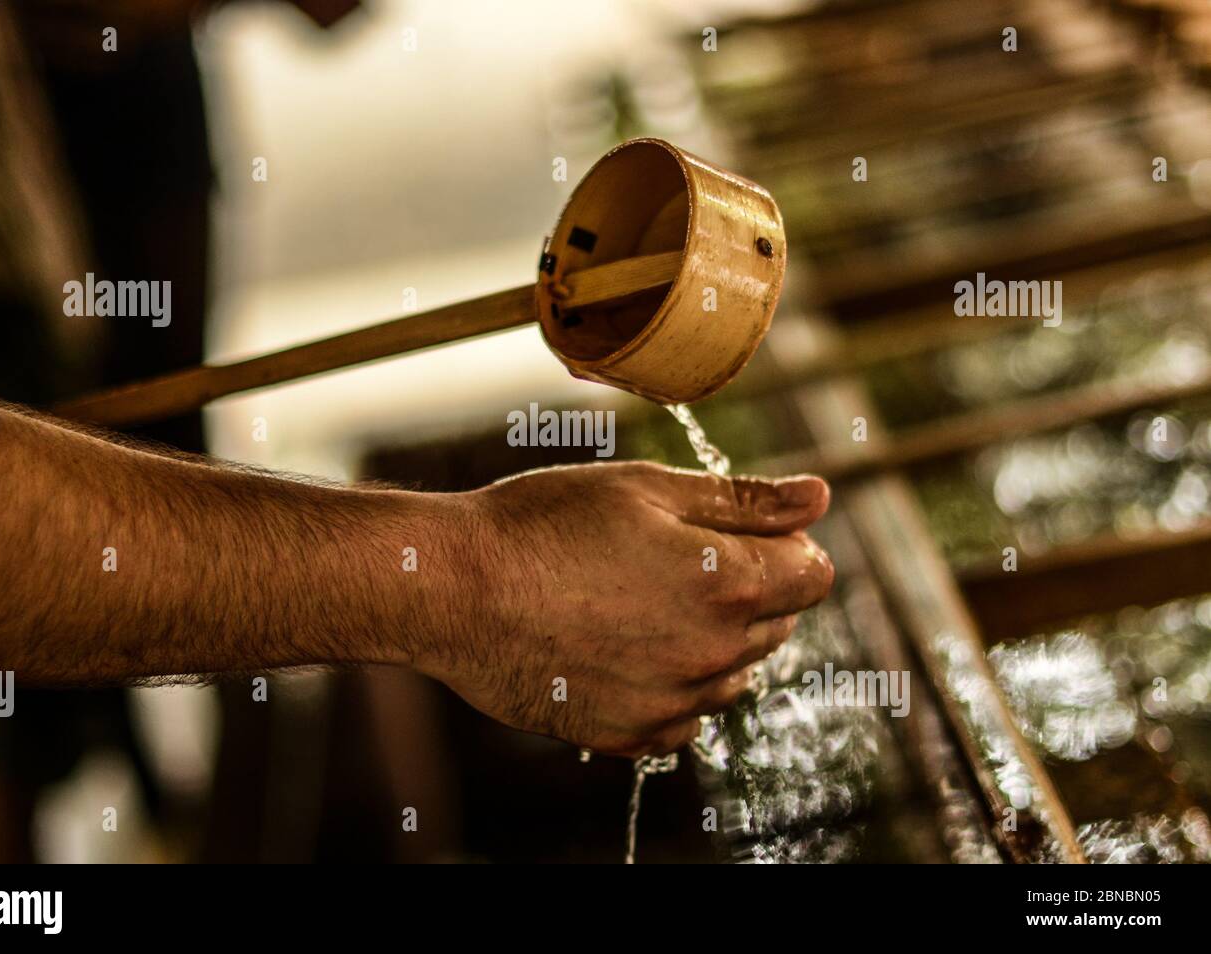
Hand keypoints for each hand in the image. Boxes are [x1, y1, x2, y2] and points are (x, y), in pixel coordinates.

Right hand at [417, 462, 832, 757]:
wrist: (453, 590)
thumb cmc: (545, 524)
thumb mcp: (647, 488)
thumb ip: (744, 499)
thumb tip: (819, 495)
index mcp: (730, 581)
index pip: (813, 572)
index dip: (786, 543)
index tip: (740, 532)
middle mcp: (714, 653)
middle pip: (778, 624)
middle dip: (750, 589)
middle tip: (676, 560)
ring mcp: (672, 702)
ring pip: (733, 675)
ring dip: (714, 640)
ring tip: (642, 603)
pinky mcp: (630, 735)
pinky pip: (684, 718)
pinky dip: (671, 687)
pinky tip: (622, 649)